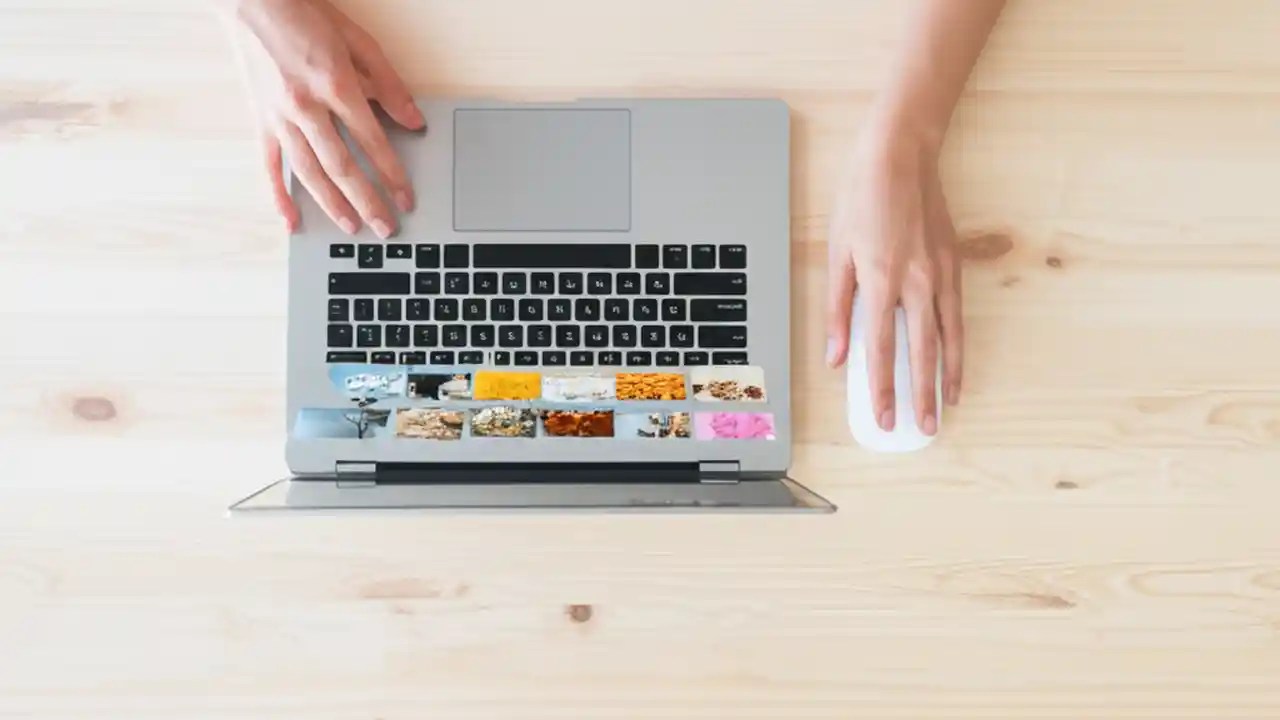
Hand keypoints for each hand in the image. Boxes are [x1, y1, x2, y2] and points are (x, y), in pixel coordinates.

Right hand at [225, 0, 424, 236]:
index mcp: (335, 84)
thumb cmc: (305, 14)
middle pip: (342, 166)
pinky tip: (291, 220)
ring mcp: (279, 116)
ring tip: (352, 228)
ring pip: (309, 172)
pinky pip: (269, 165)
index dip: (392, 174)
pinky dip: (280, 195)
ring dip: (333, 205)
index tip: (407, 197)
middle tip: (386, 228)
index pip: (372, 141)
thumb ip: (388, 84)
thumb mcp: (358, 41)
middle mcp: (306, 106)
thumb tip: (415, 120)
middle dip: (367, 202)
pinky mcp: (259, 120)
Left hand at [824, 117, 963, 434]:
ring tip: (949, 405)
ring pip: (948, 338)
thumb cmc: (861, 198)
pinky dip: (960, 343)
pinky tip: (957, 361)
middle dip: (920, 394)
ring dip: (948, 375)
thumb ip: (837, 307)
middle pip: (919, 352)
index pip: (880, 349)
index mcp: (879, 280)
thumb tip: (836, 353)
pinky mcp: (953, 264)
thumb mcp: (837, 251)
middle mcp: (915, 282)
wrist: (900, 155)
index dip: (881, 388)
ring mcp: (939, 274)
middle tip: (925, 428)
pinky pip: (958, 315)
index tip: (883, 417)